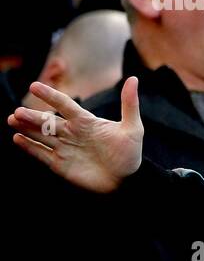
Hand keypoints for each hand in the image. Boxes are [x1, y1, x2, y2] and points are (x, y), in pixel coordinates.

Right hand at [8, 79, 143, 193]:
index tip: (35, 86)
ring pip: (41, 135)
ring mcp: (65, 148)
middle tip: (18, 112)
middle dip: (32, 116)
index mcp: (86, 121)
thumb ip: (129, 104)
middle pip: (48, 121)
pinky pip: (41, 154)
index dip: (50, 96)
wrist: (127, 182)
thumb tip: (134, 79)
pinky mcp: (60, 164)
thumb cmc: (131, 154)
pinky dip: (29, 147)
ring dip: (26, 128)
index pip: (65, 105)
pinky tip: (17, 139)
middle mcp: (72, 133)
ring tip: (12, 120)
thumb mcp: (133, 128)